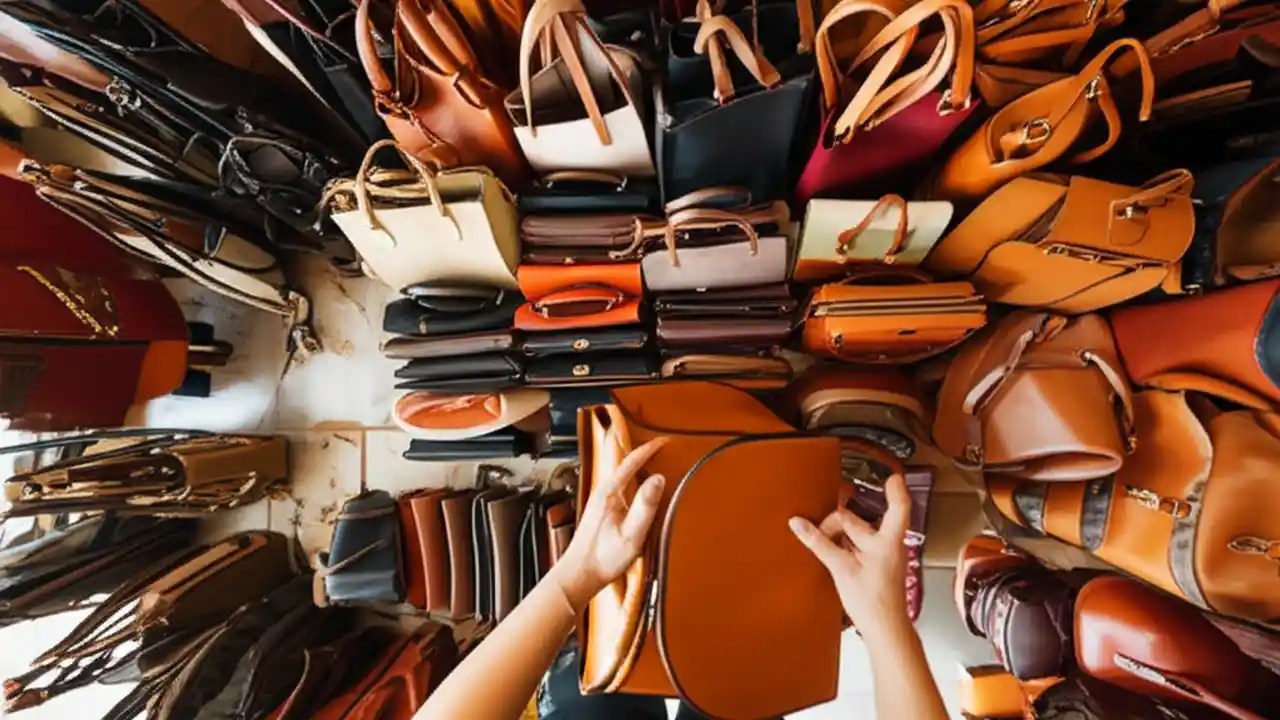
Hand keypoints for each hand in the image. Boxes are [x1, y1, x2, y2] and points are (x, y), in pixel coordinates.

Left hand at [550, 437, 668, 612]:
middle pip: (625, 466)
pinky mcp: (601, 512)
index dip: (648, 449)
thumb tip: (658, 479)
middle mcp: (602, 493)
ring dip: (639, 468)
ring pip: (623, 477)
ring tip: (657, 463)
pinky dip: (634, 482)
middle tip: (664, 448)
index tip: (664, 440)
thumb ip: (645, 506)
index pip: (630, 461)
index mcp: (609, 493)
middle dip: (644, 455)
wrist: (579, 575)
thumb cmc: (604, 559)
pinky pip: (621, 488)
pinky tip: (642, 490)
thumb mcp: (632, 534)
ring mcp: (600, 502)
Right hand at [788, 473, 911, 631]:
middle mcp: (889, 544)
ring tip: (820, 540)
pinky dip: (843, 547)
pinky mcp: (875, 567)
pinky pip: (856, 548)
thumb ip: (819, 542)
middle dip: (836, 522)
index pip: (898, 506)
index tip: (891, 475)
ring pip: (856, 534)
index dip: (894, 489)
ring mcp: (882, 556)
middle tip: (816, 531)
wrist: (884, 629)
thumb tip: (798, 523)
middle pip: (859, 520)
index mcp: (888, 540)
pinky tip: (831, 553)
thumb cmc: (873, 602)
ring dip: (839, 535)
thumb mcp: (841, 568)